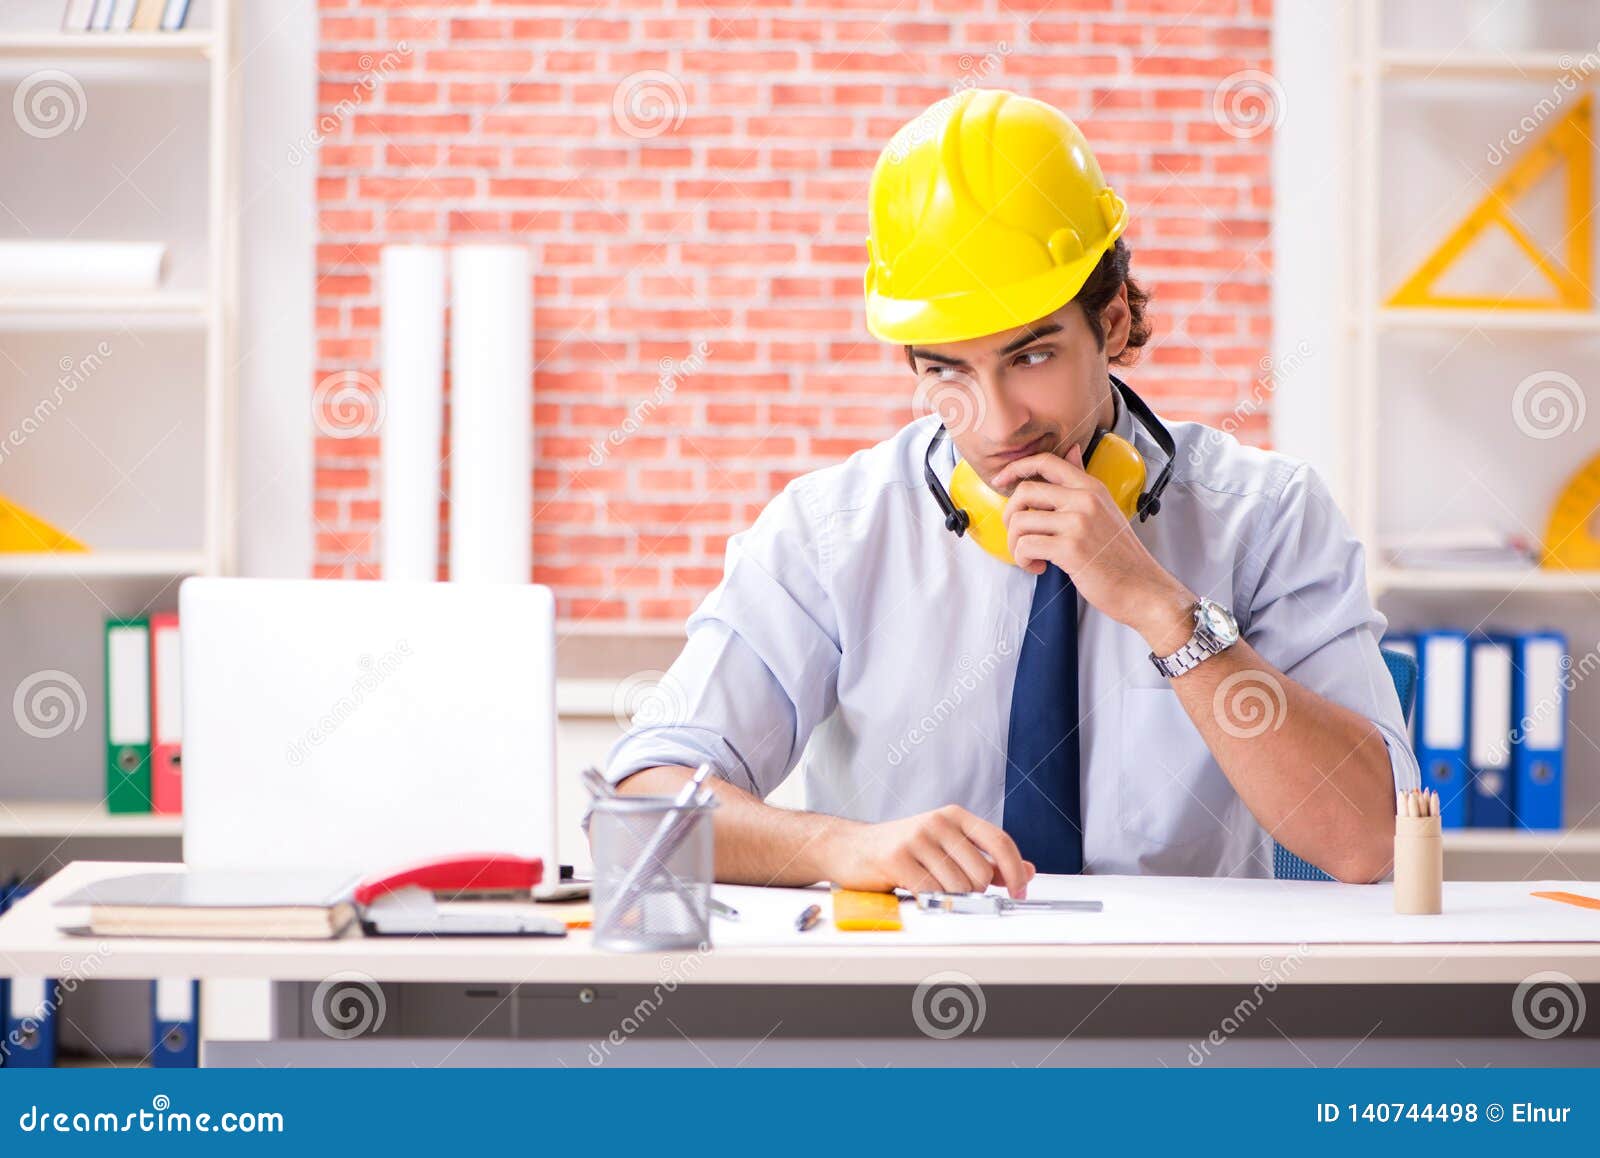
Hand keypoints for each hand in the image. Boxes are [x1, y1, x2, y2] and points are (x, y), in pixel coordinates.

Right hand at [825, 805, 1034, 896]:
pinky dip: (931, 900)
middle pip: (981, 872)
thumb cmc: (901, 849)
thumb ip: (985, 858)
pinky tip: (918, 891)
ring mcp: (916, 838)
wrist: (850, 847)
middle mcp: (938, 822)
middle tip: (954, 890)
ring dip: (950, 898)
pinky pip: (932, 892)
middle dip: (975, 892)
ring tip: (930, 887)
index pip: (999, 840)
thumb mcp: (946, 846)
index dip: (1015, 870)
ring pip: (959, 887)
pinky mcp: (897, 859)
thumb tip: (1027, 871)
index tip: (1019, 891)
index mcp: (954, 816)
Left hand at [993, 445, 1193, 649]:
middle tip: (1018, 535)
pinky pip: (1025, 546)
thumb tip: (1072, 451)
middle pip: (1024, 491)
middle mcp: (1085, 500)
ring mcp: (1078, 523)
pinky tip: (1039, 567)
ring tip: (1031, 557)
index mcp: (1091, 487)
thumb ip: (1083, 482)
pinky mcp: (1070, 548)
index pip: (1046, 461)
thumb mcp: (1105, 509)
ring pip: (1020, 522)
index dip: (1016, 467)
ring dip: (1016, 544)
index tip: (1000, 480)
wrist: (1142, 588)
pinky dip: (1024, 560)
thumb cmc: (1120, 556)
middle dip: (1010, 515)